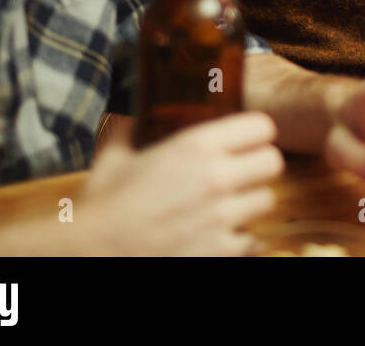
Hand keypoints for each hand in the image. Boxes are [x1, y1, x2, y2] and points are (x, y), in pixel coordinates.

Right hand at [79, 112, 283, 255]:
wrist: (91, 252)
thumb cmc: (101, 204)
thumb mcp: (114, 155)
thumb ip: (131, 127)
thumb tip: (133, 112)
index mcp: (196, 146)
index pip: (262, 126)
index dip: (257, 132)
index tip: (249, 138)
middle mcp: (216, 178)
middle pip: (274, 162)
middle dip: (260, 166)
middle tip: (245, 172)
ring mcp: (221, 217)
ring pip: (267, 201)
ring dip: (252, 202)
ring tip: (232, 204)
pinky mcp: (220, 252)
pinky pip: (254, 240)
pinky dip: (243, 238)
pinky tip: (224, 234)